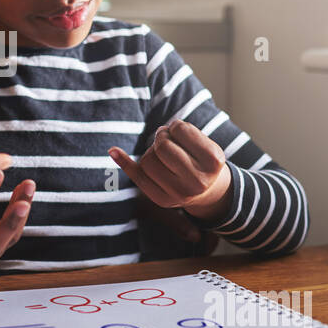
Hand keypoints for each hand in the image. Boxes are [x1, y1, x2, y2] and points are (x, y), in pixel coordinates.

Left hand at [108, 119, 233, 221]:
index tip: (178, 131)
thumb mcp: (205, 143)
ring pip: (148, 160)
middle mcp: (198, 180)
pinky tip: (113, 151)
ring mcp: (180, 194)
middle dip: (161, 137)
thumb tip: (154, 134)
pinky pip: (138, 177)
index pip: (180, 130)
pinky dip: (124, 162)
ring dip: (151, 151)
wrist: (208, 191)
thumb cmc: (202, 160)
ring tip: (164, 154)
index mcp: (213, 161)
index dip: (175, 126)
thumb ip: (183, 133)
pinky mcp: (163, 200)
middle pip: (162, 146)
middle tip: (166, 139)